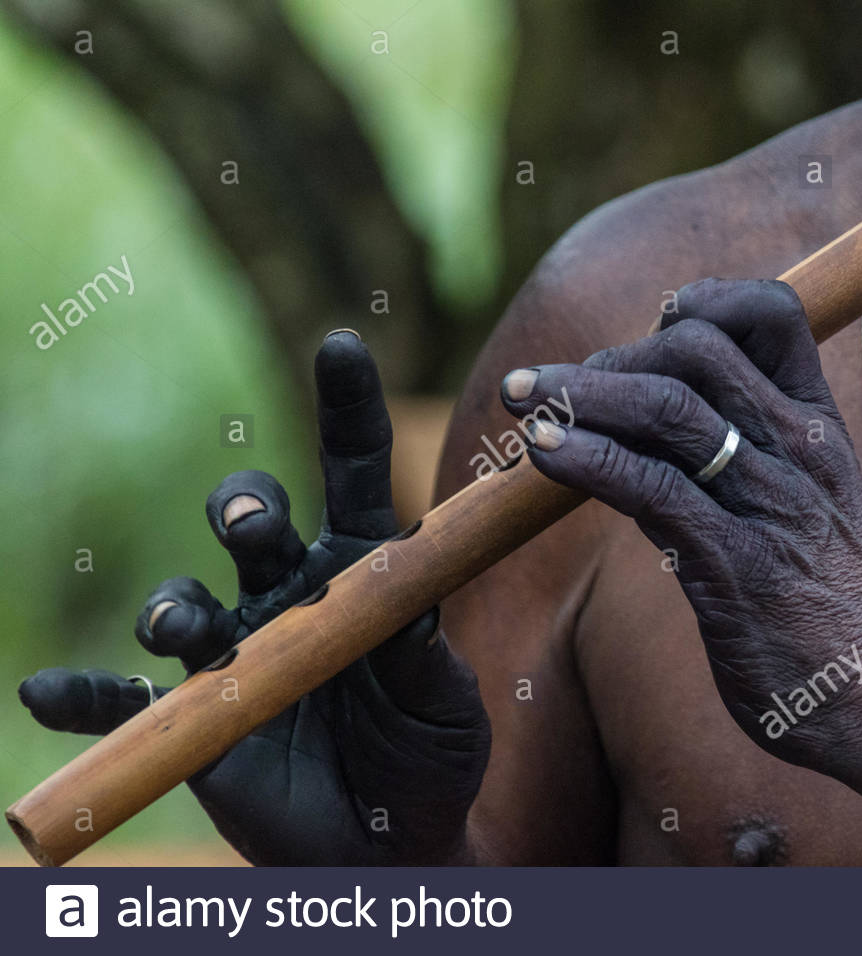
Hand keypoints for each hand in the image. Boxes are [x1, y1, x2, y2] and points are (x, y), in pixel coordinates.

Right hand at [19, 332, 489, 864]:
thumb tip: (406, 608)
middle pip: (252, 520)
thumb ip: (424, 658)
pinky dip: (84, 695)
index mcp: (359, 572)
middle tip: (246, 524)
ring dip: (171, 604)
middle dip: (242, 506)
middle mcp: (288, 595)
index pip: (351, 475)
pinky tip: (47, 695)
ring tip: (178, 626)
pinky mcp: (191, 719)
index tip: (340, 346)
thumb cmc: (430, 759)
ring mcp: (233, 653)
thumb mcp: (446, 707)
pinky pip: (124, 701)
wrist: (387, 847)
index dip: (345, 410)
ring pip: (183, 601)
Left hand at [500, 279, 861, 772]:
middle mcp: (800, 452)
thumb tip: (645, 423)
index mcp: (820, 429)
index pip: (773, 313)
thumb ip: (745, 458)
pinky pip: (650, 488)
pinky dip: (585, 458)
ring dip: (578, 393)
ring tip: (524, 398)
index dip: (702, 302)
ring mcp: (772, 505)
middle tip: (558, 390)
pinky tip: (542, 451)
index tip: (652, 335)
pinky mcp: (737, 565)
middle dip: (612, 357)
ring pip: (667, 409)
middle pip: (697, 349)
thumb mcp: (811, 509)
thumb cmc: (833, 609)